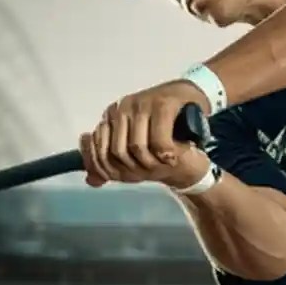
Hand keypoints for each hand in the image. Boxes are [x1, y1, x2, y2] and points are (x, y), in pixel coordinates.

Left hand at [80, 80, 210, 188]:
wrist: (193, 108)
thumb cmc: (164, 134)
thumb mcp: (135, 151)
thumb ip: (112, 164)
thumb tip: (92, 181)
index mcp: (111, 116)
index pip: (99, 150)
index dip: (110, 169)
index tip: (134, 173)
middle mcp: (122, 107)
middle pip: (116, 152)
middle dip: (135, 168)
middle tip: (152, 170)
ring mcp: (142, 103)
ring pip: (136, 146)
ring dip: (152, 162)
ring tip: (163, 163)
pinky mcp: (163, 103)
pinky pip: (158, 140)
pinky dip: (165, 153)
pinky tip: (171, 157)